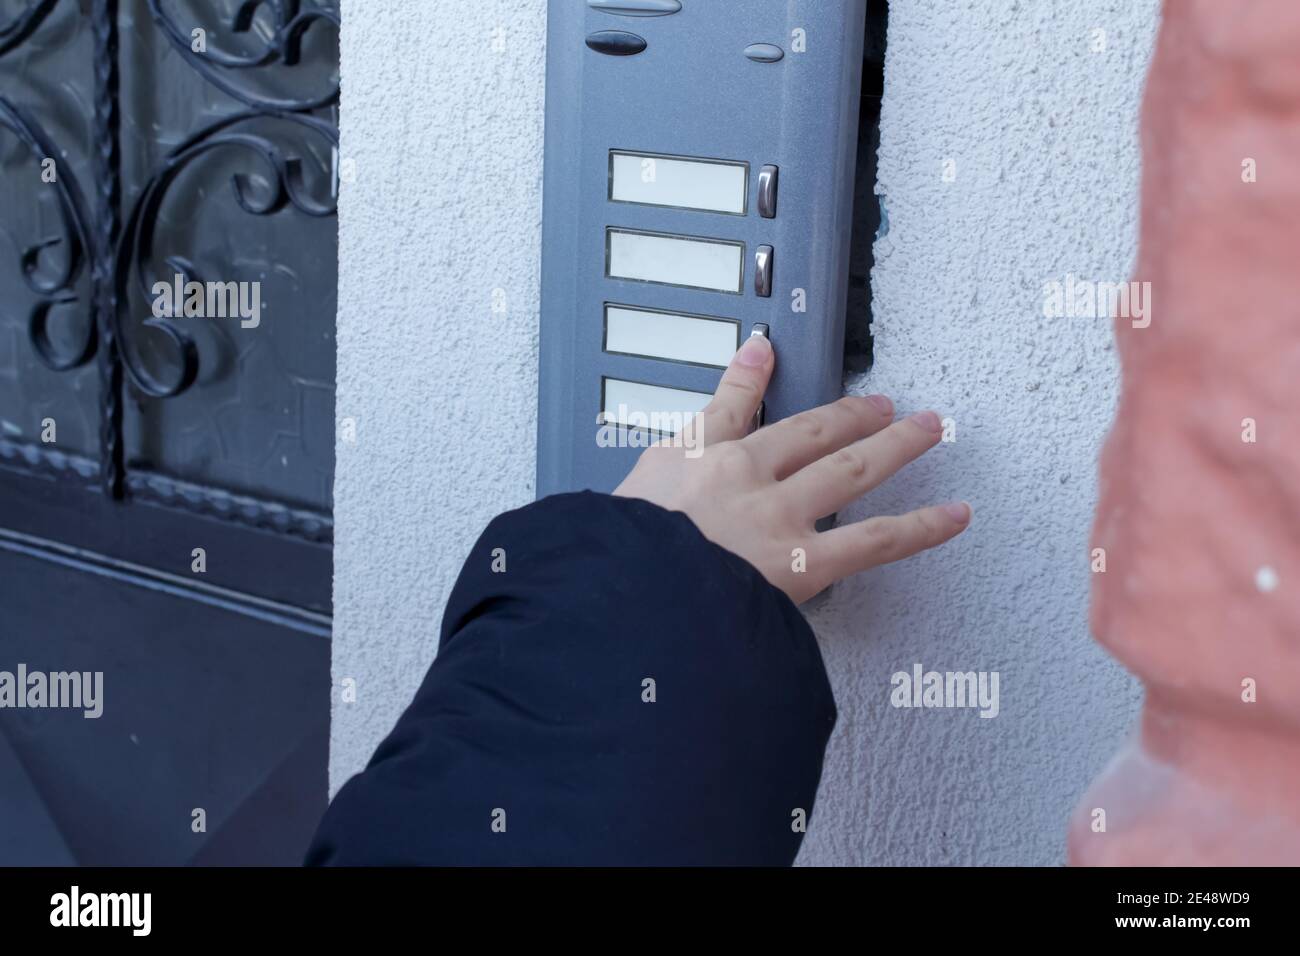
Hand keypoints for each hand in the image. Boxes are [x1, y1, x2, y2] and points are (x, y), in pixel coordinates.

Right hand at [613, 334, 970, 603]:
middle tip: (882, 403)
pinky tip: (954, 515)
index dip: (750, 376)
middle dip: (851, 414)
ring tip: (928, 428)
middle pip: (809, 432)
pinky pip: (877, 540)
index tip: (764, 355)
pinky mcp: (806, 563)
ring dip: (896, 444)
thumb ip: (646, 479)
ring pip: (852, 469)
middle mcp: (744, 478)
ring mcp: (779, 517)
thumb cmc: (617, 561)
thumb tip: (644, 482)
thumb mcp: (619, 501)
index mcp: (693, 461)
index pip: (727, 409)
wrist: (626, 601)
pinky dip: (922, 527)